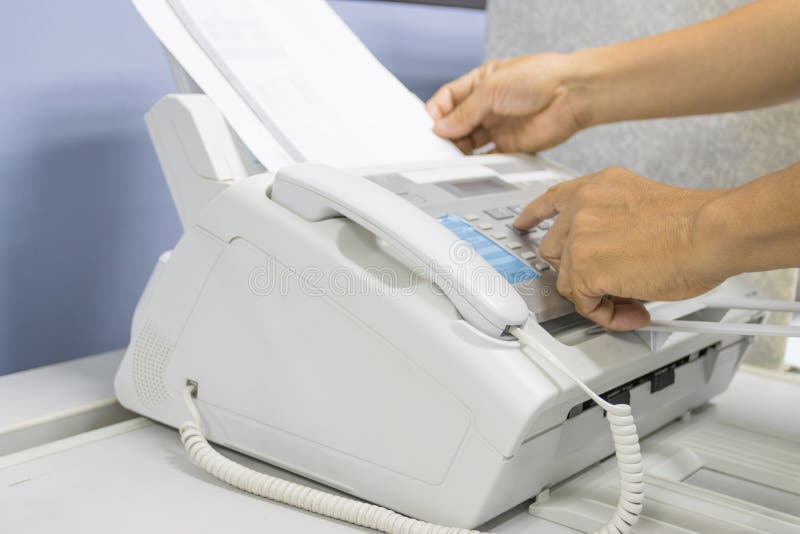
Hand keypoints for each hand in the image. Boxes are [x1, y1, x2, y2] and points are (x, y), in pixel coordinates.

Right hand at [425, 54, 586, 153]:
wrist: (572, 94)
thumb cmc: (540, 77)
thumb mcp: (492, 88)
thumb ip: (465, 111)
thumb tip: (442, 127)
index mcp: (480, 83)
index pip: (448, 100)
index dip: (436, 113)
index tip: (429, 126)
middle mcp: (487, 105)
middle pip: (456, 124)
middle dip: (445, 134)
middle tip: (438, 145)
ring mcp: (498, 126)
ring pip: (469, 142)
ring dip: (459, 150)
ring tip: (452, 156)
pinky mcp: (510, 145)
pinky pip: (488, 157)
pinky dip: (477, 163)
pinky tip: (469, 164)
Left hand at [514, 168, 727, 329]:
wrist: (712, 231)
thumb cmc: (696, 223)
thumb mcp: (642, 208)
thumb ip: (615, 227)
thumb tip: (611, 264)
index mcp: (598, 186)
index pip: (553, 199)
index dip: (534, 215)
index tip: (523, 224)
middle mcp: (583, 205)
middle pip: (554, 249)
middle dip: (578, 272)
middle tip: (612, 284)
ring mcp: (579, 236)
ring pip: (568, 281)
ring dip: (596, 296)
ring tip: (631, 300)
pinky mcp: (584, 267)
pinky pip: (583, 304)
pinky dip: (606, 315)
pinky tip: (632, 311)